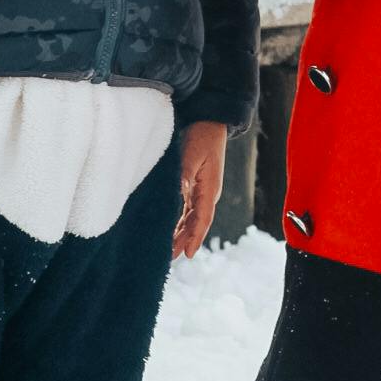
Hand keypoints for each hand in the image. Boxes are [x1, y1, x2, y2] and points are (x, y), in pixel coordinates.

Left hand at [174, 119, 227, 259]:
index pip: (203, 219)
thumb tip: (180, 190)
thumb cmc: (202, 137)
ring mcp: (203, 190)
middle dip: (186, 240)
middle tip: (171, 258)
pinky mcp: (196, 186)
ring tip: (170, 250)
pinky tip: (173, 230)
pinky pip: (188, 209)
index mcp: (210, 188)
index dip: (195, 237)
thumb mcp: (192, 154)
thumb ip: (185, 173)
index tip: (189, 254)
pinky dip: (181, 222)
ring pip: (192, 218)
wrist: (210, 122)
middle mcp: (208, 193)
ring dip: (182, 233)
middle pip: (197, 223)